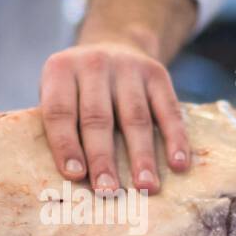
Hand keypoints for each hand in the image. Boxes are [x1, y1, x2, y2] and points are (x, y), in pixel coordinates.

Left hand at [39, 39, 190, 195]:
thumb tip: (74, 181)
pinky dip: (175, 139)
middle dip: (103, 158)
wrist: (113, 45)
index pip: (60, 112)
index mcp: (60, 70)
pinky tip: (178, 165)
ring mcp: (128, 66)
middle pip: (97, 118)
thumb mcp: (56, 93)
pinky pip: (168, 110)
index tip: (75, 175)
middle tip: (108, 190)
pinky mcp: (157, 73)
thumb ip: (59, 128)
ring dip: (142, 156)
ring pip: (135, 118)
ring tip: (146, 187)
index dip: (66, 145)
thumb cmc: (78, 88)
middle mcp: (93, 64)